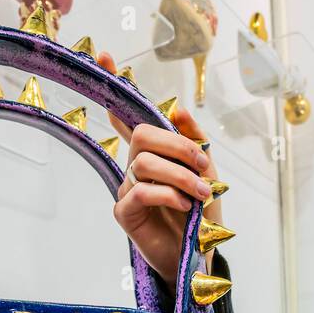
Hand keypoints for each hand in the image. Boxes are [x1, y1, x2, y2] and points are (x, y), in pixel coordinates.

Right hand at [98, 51, 222, 288]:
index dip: (116, 87)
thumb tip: (178, 108)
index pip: (129, 117)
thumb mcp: (208, 174)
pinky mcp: (125, 212)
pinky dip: (167, 194)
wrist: (199, 256)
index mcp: (155, 154)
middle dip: (177, 147)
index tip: (106, 56)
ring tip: (200, 195)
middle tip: (202, 167)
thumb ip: (194, 141)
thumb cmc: (201, 216)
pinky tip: (183, 206)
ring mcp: (128, 188)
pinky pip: (140, 190)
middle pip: (142, 135)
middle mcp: (136, 167)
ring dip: (180, 176)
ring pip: (144, 162)